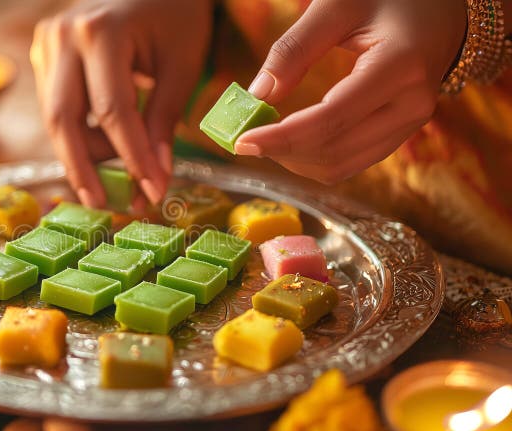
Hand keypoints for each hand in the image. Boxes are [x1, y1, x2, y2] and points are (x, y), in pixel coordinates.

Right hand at [31, 0, 212, 206]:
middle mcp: (63, 36)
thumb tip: (155, 180)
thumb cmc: (174, 16)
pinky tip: (101, 154)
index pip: (112, 111)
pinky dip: (78, 135)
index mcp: (102, 31)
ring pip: (55, 118)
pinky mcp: (44, 55)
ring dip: (83, 155)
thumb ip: (163, 121)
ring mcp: (46, 44)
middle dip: (86, 169)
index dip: (132, 158)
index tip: (152, 192)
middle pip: (65, 120)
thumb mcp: (180, 66)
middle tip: (106, 205)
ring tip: (113, 180)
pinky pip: (55, 107)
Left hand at [235, 0, 466, 183]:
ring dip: (295, 160)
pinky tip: (289, 141)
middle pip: (334, 150)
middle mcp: (412, 105)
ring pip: (340, 166)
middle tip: (243, 135)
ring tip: (265, 136)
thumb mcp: (337, 6)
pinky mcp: (400, 135)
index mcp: (400, 66)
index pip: (331, 119)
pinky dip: (313, 160)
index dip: (282, 137)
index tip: (241, 142)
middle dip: (282, 150)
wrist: (438, 10)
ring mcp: (411, 125)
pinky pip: (350, 162)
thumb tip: (257, 95)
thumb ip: (294, 49)